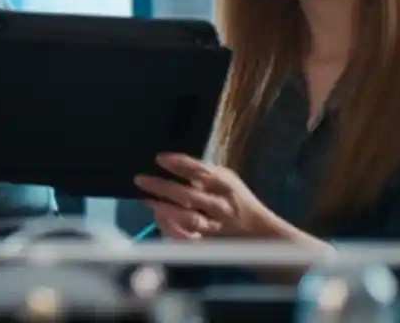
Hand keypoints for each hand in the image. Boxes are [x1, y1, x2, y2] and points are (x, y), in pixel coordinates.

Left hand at [135, 153, 279, 239]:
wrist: (259, 233)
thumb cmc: (237, 199)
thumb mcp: (226, 178)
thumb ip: (203, 172)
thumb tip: (169, 162)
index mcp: (225, 184)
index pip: (200, 171)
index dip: (179, 163)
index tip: (159, 158)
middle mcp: (219, 204)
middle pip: (188, 196)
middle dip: (162, 187)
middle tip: (140, 180)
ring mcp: (214, 225)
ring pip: (187, 219)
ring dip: (163, 209)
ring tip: (146, 200)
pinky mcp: (208, 241)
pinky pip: (187, 238)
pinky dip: (171, 229)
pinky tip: (159, 219)